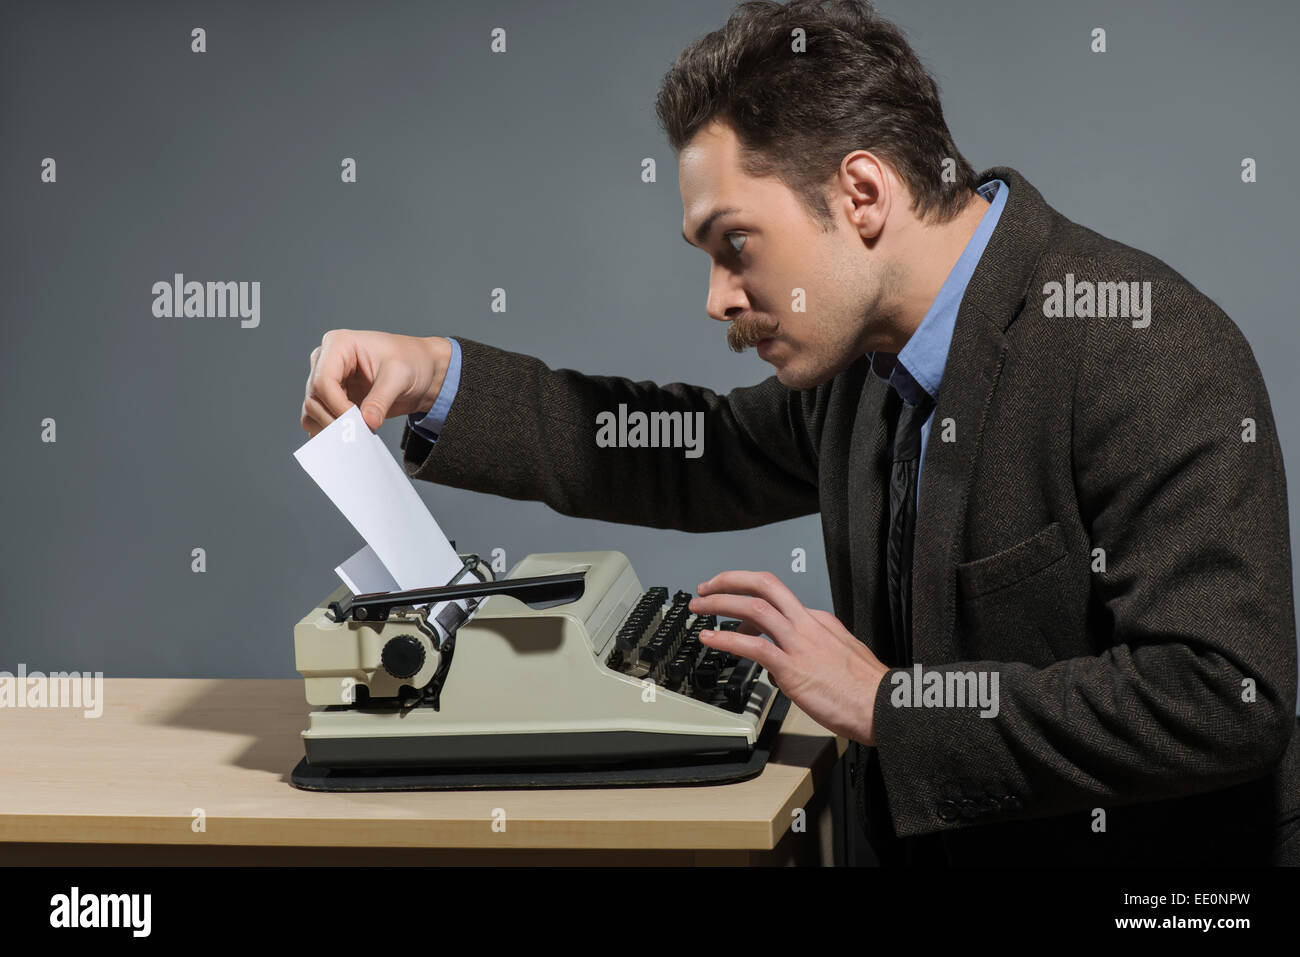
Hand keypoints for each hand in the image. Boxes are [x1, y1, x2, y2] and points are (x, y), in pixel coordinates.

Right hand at [301, 330, 452, 434]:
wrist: (421, 370)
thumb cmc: (410, 360)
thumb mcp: (400, 376)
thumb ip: (382, 399)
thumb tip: (367, 422)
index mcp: (339, 344)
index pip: (323, 380)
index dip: (337, 406)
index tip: (358, 422)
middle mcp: (325, 361)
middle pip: (314, 399)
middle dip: (336, 421)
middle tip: (360, 435)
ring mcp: (326, 381)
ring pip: (312, 412)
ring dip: (331, 429)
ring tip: (359, 436)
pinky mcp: (331, 399)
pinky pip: (319, 419)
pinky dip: (332, 432)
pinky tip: (351, 437)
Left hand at [689, 570, 888, 745]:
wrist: (886, 707)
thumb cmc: (867, 691)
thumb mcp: (840, 658)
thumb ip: (810, 655)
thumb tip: (781, 666)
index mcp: (819, 621)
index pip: (777, 598)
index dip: (748, 600)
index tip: (732, 611)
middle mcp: (808, 624)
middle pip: (764, 585)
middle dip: (730, 580)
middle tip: (706, 587)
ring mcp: (800, 644)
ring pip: (754, 608)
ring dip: (721, 603)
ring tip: (700, 606)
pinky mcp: (793, 668)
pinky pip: (753, 646)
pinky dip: (726, 639)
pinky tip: (709, 640)